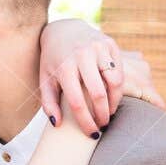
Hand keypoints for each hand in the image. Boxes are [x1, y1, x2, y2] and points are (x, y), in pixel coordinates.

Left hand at [38, 20, 165, 133]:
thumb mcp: (45, 81)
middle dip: (103, 115)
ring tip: (109, 112)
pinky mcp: (110, 44)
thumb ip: (49, 104)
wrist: (62, 30)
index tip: (92, 134)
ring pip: (115, 82)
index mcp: (64, 68)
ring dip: (115, 102)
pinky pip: (120, 71)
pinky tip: (113, 96)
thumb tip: (57, 124)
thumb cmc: (53, 62)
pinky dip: (119, 87)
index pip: (77, 103)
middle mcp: (82, 56)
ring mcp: (98, 48)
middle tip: (103, 125)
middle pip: (98, 95)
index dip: (86, 122)